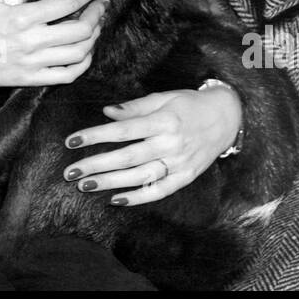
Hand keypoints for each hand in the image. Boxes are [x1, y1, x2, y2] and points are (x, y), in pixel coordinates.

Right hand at [0, 0, 105, 99]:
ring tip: (95, 26)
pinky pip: (67, 76)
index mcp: (22, 17)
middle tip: (101, 5)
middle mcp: (31, 42)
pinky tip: (84, 52)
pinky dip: (83, 64)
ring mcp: (33, 64)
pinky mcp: (30, 80)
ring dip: (93, 37)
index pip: (68, 3)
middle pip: (80, 30)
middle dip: (97, 14)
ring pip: (78, 53)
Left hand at [63, 84, 239, 206]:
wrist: (227, 117)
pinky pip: (159, 191)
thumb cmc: (190, 104)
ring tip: (85, 185)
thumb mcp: (164, 98)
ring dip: (109, 183)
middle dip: (95, 165)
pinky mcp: (186, 177)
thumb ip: (135, 107)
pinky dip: (138, 197)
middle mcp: (171, 144)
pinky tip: (116, 200)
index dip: (95, 136)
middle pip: (127, 157)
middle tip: (71, 171)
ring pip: (139, 177)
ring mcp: (179, 163)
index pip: (122, 130)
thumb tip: (107, 113)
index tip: (71, 141)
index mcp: (163, 120)